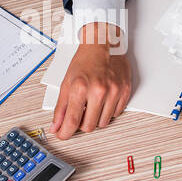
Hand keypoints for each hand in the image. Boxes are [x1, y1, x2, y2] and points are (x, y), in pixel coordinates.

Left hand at [51, 23, 130, 139]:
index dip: (65, 132)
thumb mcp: (67, 83)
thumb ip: (61, 107)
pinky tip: (103, 100)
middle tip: (80, 115)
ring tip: (92, 104)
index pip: (72, 121)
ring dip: (95, 118)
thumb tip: (56, 125)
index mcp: (81, 88)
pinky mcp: (125, 92)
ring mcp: (114, 91)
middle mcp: (99, 91)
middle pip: (89, 126)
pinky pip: (116, 114)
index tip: (63, 135)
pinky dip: (108, 111)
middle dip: (81, 125)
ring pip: (103, 123)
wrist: (103, 45)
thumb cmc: (85, 61)